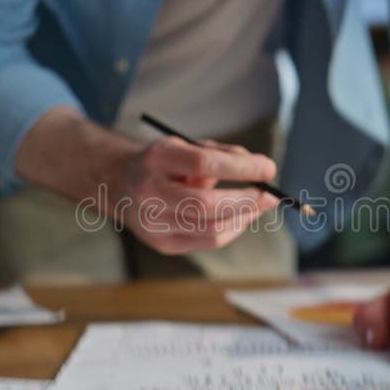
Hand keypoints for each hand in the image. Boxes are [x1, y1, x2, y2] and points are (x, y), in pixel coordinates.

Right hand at [16, 106, 278, 254]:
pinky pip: (208, 241)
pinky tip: (241, 217)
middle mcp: (149, 193)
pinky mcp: (161, 243)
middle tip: (272, 194)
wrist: (117, 182)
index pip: (203, 164)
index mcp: (156, 160)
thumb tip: (261, 169)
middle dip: (247, 201)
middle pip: (207, 205)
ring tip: (260, 204)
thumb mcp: (185, 145)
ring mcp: (152, 223)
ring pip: (211, 229)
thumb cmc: (163, 162)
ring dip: (244, 217)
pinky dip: (232, 229)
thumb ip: (221, 154)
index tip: (268, 167)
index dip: (241, 167)